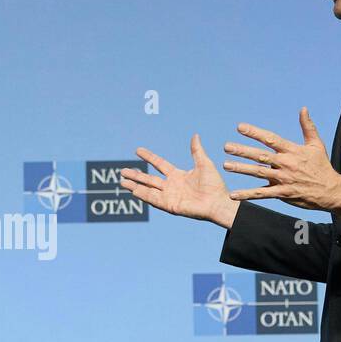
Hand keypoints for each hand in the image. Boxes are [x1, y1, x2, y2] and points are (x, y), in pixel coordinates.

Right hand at [120, 134, 238, 227]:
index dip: (149, 157)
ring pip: (148, 190)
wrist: (218, 202)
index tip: (137, 150)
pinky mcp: (170, 206)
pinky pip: (154, 199)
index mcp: (178, 175)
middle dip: (136, 175)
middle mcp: (171, 186)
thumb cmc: (214, 185)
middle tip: (123, 171)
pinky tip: (133, 191)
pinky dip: (143, 195)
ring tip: (122, 182)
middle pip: (149, 179)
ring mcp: (169, 196)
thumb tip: (195, 135)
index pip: (159, 164)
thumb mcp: (204, 164)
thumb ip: (196, 151)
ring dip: (135, 186)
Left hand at [222, 108, 340, 212]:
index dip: (255, 132)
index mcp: (292, 150)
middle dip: (242, 151)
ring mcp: (283, 179)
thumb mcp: (316, 144)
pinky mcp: (282, 193)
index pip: (270, 138)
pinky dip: (247, 194)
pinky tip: (234, 194)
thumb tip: (303, 108)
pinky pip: (262, 194)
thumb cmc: (321, 166)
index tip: (240, 127)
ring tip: (226, 165)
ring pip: (258, 173)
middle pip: (260, 155)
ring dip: (241, 169)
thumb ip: (307, 126)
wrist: (330, 191)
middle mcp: (285, 164)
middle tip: (226, 147)